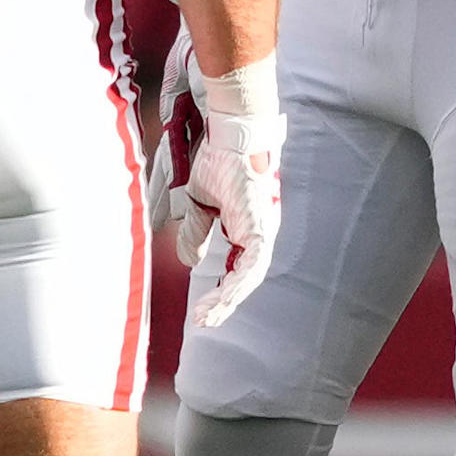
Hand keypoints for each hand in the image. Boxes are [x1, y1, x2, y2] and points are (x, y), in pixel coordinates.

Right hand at [162, 49, 285, 327]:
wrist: (233, 134)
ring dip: (229, 298)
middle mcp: (260, 229)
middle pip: (246, 276)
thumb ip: (197, 231)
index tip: (203, 309)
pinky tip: (223, 298)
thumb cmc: (219, 160)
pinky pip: (252, 263)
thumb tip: (192, 262)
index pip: (238, 265)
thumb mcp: (200, 202)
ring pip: (251, 275)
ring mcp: (263, 228)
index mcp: (247, 224)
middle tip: (205, 321)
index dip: (222, 288)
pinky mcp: (260, 226)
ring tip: (209, 316)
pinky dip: (236, 283)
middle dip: (225, 301)